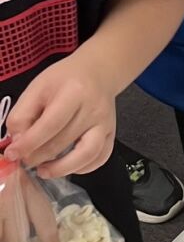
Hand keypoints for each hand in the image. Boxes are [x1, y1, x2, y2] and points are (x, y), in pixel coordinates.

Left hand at [5, 53, 115, 176]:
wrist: (98, 71)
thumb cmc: (64, 79)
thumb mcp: (37, 87)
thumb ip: (22, 114)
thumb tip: (18, 144)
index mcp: (74, 92)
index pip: (50, 125)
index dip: (28, 143)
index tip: (12, 154)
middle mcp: (94, 108)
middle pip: (64, 142)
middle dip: (38, 156)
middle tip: (25, 159)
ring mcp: (106, 123)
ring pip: (87, 155)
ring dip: (60, 169)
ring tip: (43, 170)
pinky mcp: (112, 133)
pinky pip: (100, 158)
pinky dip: (82, 169)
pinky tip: (66, 166)